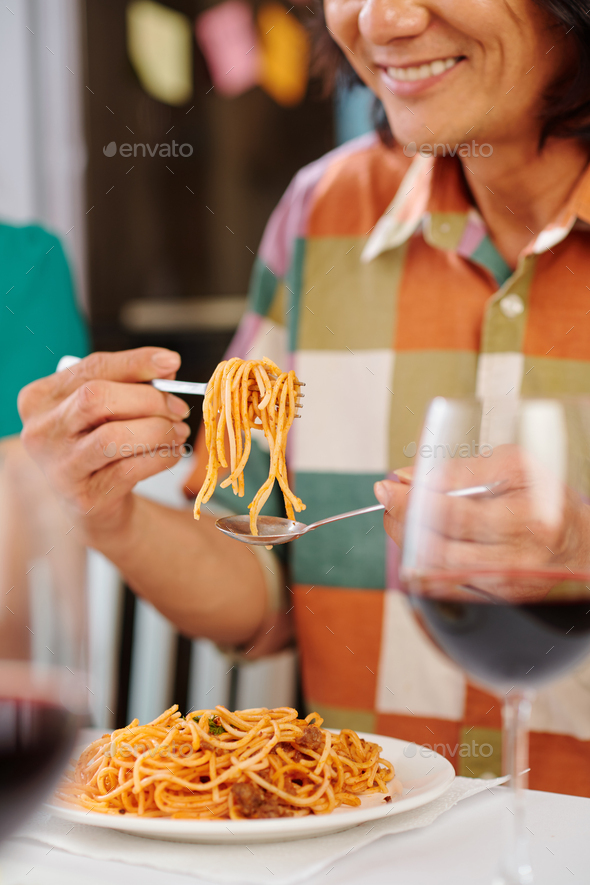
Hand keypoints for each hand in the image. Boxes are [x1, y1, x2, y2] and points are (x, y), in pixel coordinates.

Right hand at [18, 348, 191, 541]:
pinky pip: (129, 469)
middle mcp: (41, 431)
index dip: (135, 362)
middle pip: (96, 398)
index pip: (91, 368)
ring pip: (114, 437)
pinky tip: (172, 452)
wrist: (94, 500)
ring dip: (158, 430)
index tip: (171, 361)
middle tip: (178, 408)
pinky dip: (161, 457)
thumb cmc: (99, 442)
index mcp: (40, 398)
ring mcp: (60, 466)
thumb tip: (166, 366)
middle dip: (148, 399)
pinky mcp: (83, 497)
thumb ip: (131, 382)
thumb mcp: (107, 408)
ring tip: (178, 432)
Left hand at [375, 445, 589, 601]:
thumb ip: (460, 470)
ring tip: (398, 517)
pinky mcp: (495, 602)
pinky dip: (420, 562)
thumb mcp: (515, 469)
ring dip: (406, 541)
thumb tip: (409, 476)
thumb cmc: (547, 502)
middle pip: (437, 546)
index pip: (452, 512)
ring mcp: (505, 587)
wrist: (581, 548)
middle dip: (401, 520)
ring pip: (435, 569)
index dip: (412, 500)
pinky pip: (444, 586)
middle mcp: (517, 559)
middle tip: (388, 499)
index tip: (389, 485)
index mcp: (526, 519)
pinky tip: (416, 542)